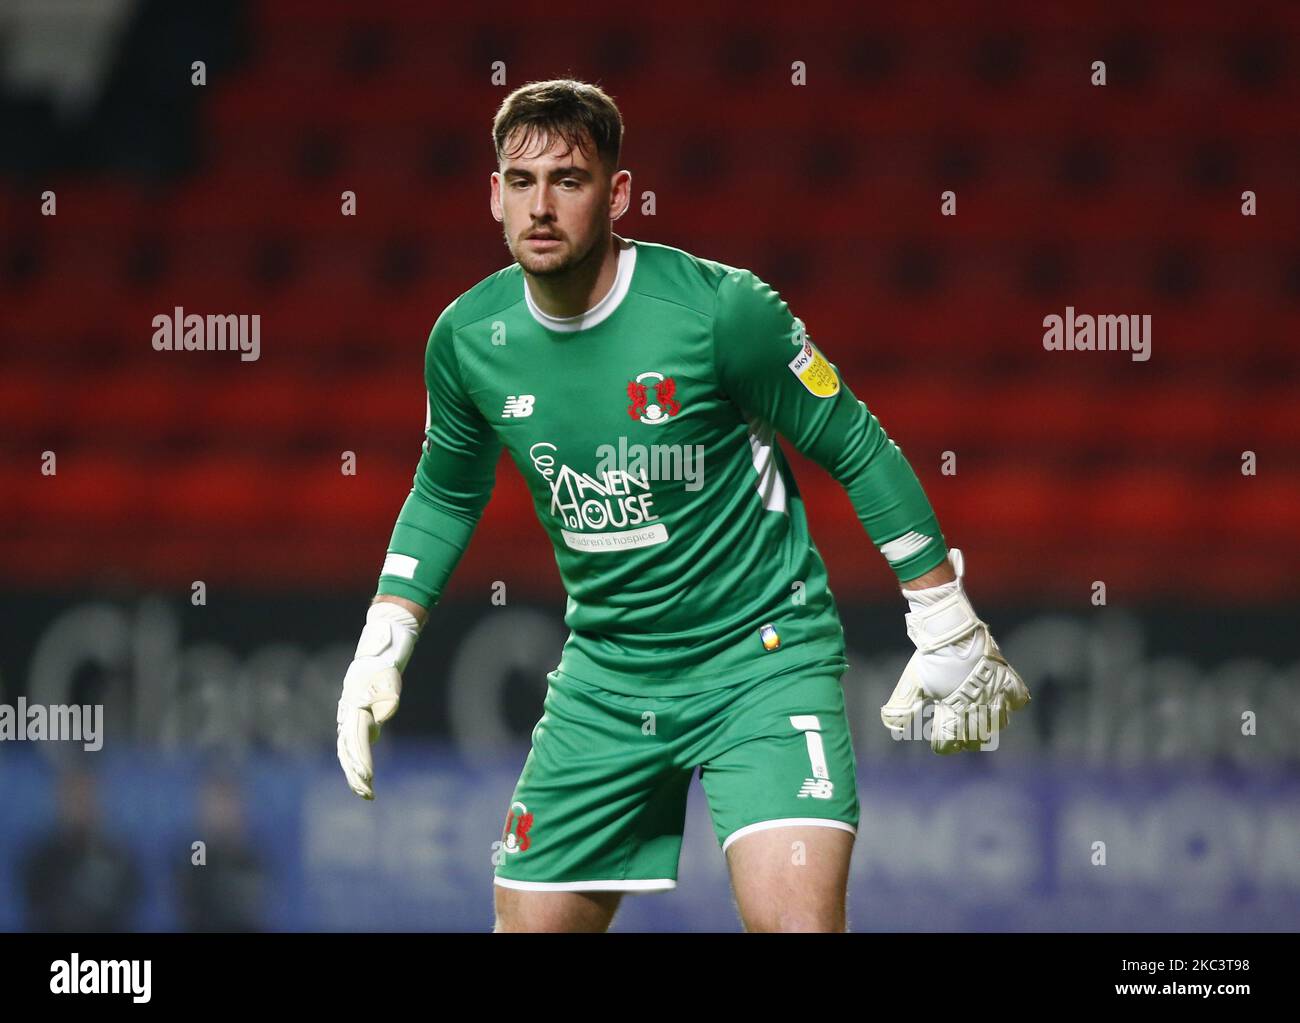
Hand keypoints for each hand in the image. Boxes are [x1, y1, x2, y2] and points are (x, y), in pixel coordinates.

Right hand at [336, 601, 421, 797]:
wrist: (374, 661)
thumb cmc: (383, 672)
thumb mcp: (389, 682)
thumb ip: (387, 698)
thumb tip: (385, 714)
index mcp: (355, 710)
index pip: (356, 741)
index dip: (361, 759)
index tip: (369, 776)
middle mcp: (348, 720)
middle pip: (348, 753)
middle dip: (357, 775)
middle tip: (367, 794)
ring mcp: (348, 723)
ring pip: (347, 754)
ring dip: (355, 775)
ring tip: (366, 794)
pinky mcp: (354, 726)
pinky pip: (352, 750)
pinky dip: (356, 765)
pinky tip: (365, 779)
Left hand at [880, 548, 1029, 752]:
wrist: (951, 630)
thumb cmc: (930, 658)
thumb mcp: (912, 683)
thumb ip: (902, 707)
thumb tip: (892, 726)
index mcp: (953, 712)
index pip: (949, 743)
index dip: (942, 743)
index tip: (937, 737)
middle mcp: (977, 708)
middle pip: (976, 738)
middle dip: (965, 736)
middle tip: (957, 726)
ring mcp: (995, 694)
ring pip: (999, 723)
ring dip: (988, 722)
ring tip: (978, 714)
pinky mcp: (1007, 680)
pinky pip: (1018, 700)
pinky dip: (1010, 702)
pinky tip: (1000, 698)